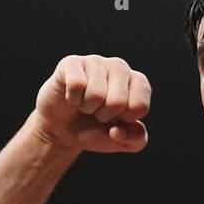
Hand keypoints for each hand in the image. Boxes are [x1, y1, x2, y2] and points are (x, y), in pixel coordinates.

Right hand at [33, 55, 150, 152]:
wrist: (63, 128)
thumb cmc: (97, 128)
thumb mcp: (123, 142)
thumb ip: (135, 139)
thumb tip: (117, 131)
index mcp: (138, 82)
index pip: (139, 106)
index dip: (124, 121)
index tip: (117, 118)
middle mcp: (120, 67)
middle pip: (118, 102)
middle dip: (104, 116)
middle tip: (97, 111)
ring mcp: (96, 62)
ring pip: (96, 95)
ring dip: (87, 108)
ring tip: (85, 104)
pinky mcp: (72, 62)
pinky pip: (76, 84)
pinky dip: (73, 99)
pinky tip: (72, 96)